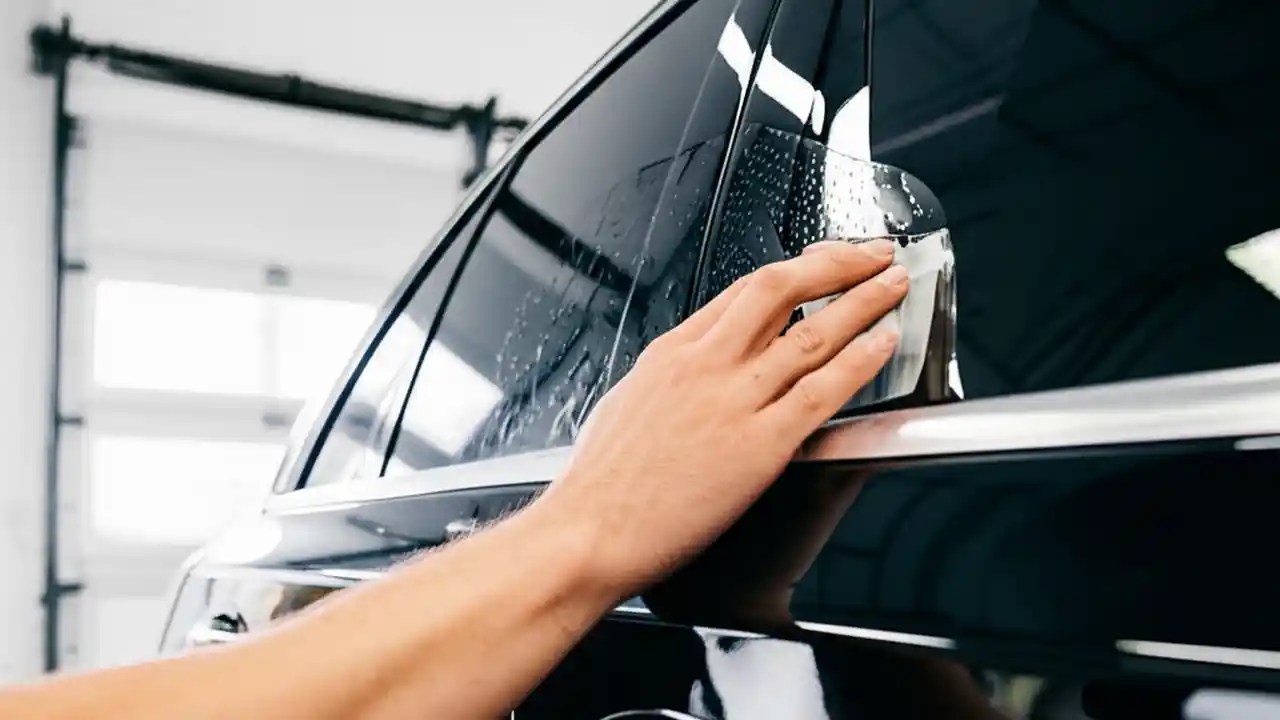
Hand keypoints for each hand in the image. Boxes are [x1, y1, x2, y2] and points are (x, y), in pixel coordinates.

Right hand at [537, 239, 907, 602]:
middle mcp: (705, 366)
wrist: (587, 532)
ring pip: (812, 333)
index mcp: (672, 353)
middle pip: (781, 287)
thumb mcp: (627, 403)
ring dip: (862, 301)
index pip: (743, 290)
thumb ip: (669, 379)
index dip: (795, 268)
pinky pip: (822, 391)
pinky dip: (859, 361)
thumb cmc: (599, 483)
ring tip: (892, 284)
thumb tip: (692, 370)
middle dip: (836, 262)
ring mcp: (733, 402)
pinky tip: (883, 343)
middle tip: (872, 253)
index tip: (823, 261)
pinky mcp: (759, 447)